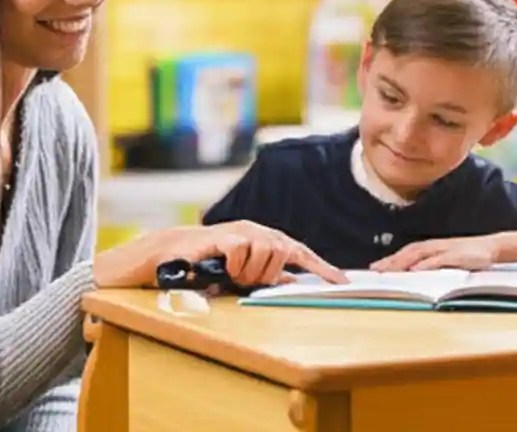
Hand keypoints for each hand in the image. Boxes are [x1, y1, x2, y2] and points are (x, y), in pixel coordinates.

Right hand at [93, 221, 349, 288]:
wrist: (173, 253)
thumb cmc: (209, 265)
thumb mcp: (242, 273)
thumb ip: (267, 275)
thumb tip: (293, 285)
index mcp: (267, 239)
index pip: (302, 253)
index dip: (323, 269)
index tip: (343, 284)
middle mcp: (260, 231)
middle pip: (284, 255)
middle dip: (266, 274)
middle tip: (242, 278)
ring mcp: (243, 230)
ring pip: (267, 254)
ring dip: (248, 271)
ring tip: (230, 273)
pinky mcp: (227, 234)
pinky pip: (243, 252)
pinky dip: (235, 264)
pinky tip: (222, 265)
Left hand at [370, 235, 498, 271]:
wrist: (490, 246)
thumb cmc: (467, 254)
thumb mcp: (447, 260)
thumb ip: (432, 265)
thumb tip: (414, 273)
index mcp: (430, 248)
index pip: (406, 253)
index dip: (390, 260)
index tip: (374, 268)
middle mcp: (434, 246)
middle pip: (408, 252)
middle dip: (391, 261)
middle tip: (376, 271)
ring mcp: (444, 249)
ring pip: (418, 254)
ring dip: (403, 261)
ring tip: (389, 270)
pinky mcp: (455, 255)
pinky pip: (438, 260)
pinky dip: (426, 264)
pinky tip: (416, 270)